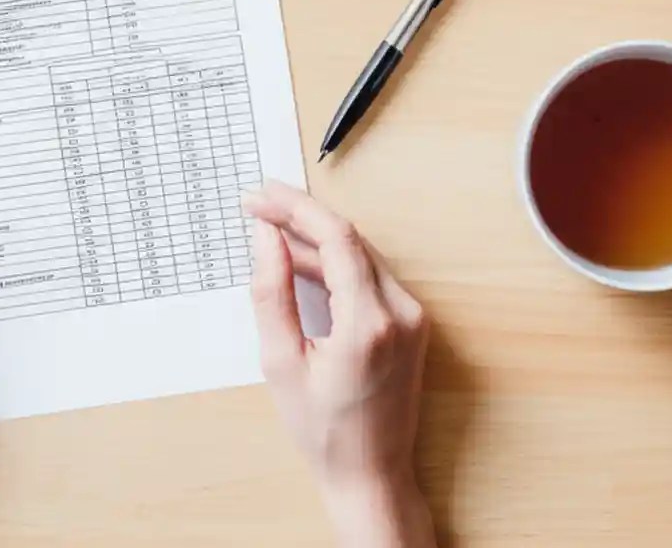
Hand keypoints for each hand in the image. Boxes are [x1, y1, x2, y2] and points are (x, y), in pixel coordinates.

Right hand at [244, 182, 434, 547]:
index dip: (295, 209)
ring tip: (271, 230)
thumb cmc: (323, 431)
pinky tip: (302, 262)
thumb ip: (271, 293)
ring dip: (317, 240)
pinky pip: (371, 278)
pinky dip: (336, 265)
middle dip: (302, 217)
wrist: (370, 474)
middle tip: (258, 206)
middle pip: (350, 241)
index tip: (259, 197)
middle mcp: (401, 314)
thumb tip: (267, 239)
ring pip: (361, 256)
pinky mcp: (413, 325)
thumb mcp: (281, 362)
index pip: (337, 238)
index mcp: (369, 324)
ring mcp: (413, 318)